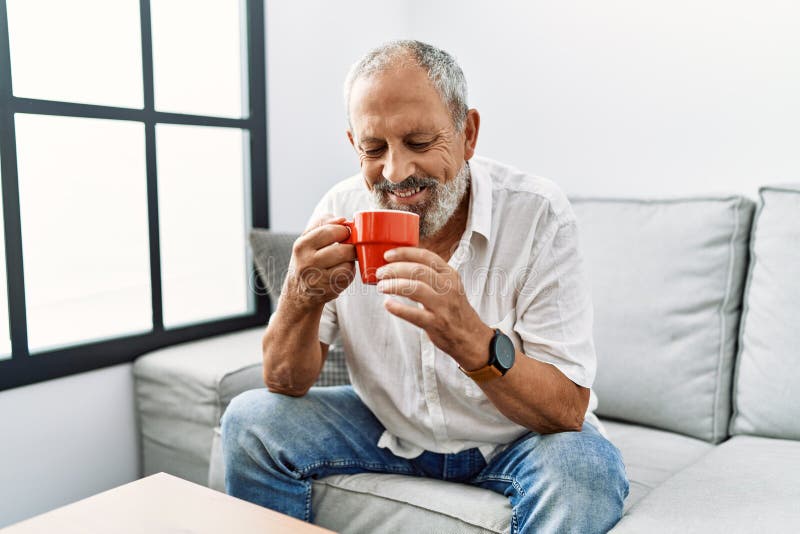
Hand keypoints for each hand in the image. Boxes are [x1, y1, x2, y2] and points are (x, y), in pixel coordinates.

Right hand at [283, 214, 356, 309]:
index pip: (329, 232)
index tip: (345, 233)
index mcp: (301, 246)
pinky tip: (340, 272)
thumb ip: (323, 224)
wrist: (298, 292)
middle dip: (351, 247)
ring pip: (348, 264)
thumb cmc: (307, 260)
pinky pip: (348, 277)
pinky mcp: (328, 291)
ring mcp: (318, 279)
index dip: (343, 230)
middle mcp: (307, 263)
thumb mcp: (307, 239)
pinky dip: (349, 273)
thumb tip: (342, 219)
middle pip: (343, 250)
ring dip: (350, 261)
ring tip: (342, 261)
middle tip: (348, 247)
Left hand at [376, 247, 493, 368]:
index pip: (426, 256)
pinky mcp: (436, 323)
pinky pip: (414, 314)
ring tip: (381, 286)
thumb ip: (431, 275)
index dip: (405, 253)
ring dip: (394, 285)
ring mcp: (443, 305)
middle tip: (381, 272)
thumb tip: (401, 266)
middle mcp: (448, 287)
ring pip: (415, 288)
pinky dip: (398, 308)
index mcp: (450, 275)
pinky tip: (388, 304)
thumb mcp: (450, 286)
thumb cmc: (455, 310)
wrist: (471, 337)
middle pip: (418, 270)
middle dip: (395, 269)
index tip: (388, 255)